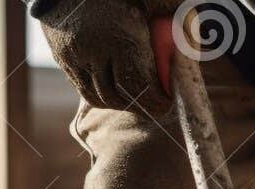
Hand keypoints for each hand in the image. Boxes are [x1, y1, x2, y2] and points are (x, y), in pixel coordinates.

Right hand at [39, 1, 175, 112]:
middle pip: (118, 97)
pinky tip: (115, 88)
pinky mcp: (60, 56)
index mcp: (119, 37)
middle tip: (156, 104)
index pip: (139, 87)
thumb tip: (194, 40)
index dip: (156, 102)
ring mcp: (72, 56)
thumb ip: (175, 14)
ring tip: (137, 99)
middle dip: (140, 106)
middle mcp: (93, 50)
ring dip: (119, 103)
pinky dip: (100, 92)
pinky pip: (81, 86)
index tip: (169, 102)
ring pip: (98, 96)